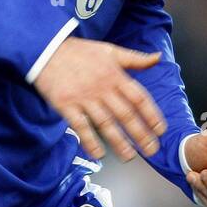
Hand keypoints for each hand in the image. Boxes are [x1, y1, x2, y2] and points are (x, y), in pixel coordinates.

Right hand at [33, 35, 166, 160]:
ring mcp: (83, 97)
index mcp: (115, 75)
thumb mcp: (109, 50)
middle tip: (151, 150)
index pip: (139, 98)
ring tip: (129, 156)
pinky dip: (89, 141)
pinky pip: (80, 126)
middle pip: (125, 114)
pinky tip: (98, 154)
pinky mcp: (66, 104)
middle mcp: (102, 88)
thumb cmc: (79, 51)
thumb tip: (157, 58)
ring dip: (118, 142)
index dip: (151, 115)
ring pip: (105, 123)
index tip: (160, 130)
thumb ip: (135, 58)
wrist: (46, 49)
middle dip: (140, 134)